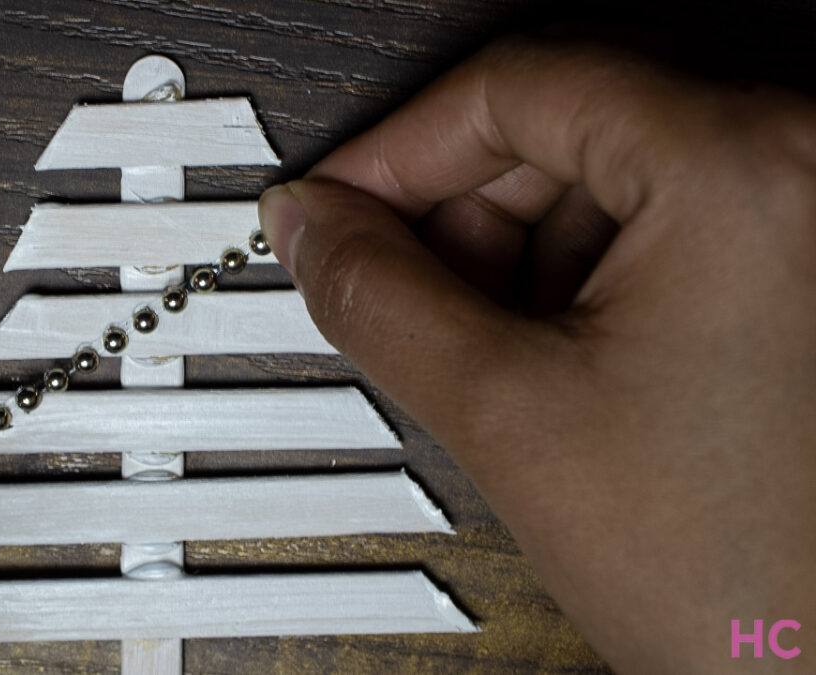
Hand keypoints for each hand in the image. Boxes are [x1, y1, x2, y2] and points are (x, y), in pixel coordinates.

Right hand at [259, 36, 814, 672]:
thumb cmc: (750, 573)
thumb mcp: (511, 417)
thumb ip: (380, 302)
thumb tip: (313, 231)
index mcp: (741, 171)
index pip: (515, 91)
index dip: (395, 153)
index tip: (336, 207)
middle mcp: (800, 168)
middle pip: (560, 131)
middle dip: (452, 217)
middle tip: (388, 287)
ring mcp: (808, 222)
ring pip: (603, 185)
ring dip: (509, 258)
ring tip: (482, 355)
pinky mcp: (799, 274)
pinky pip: (656, 234)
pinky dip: (573, 282)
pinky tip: (550, 362)